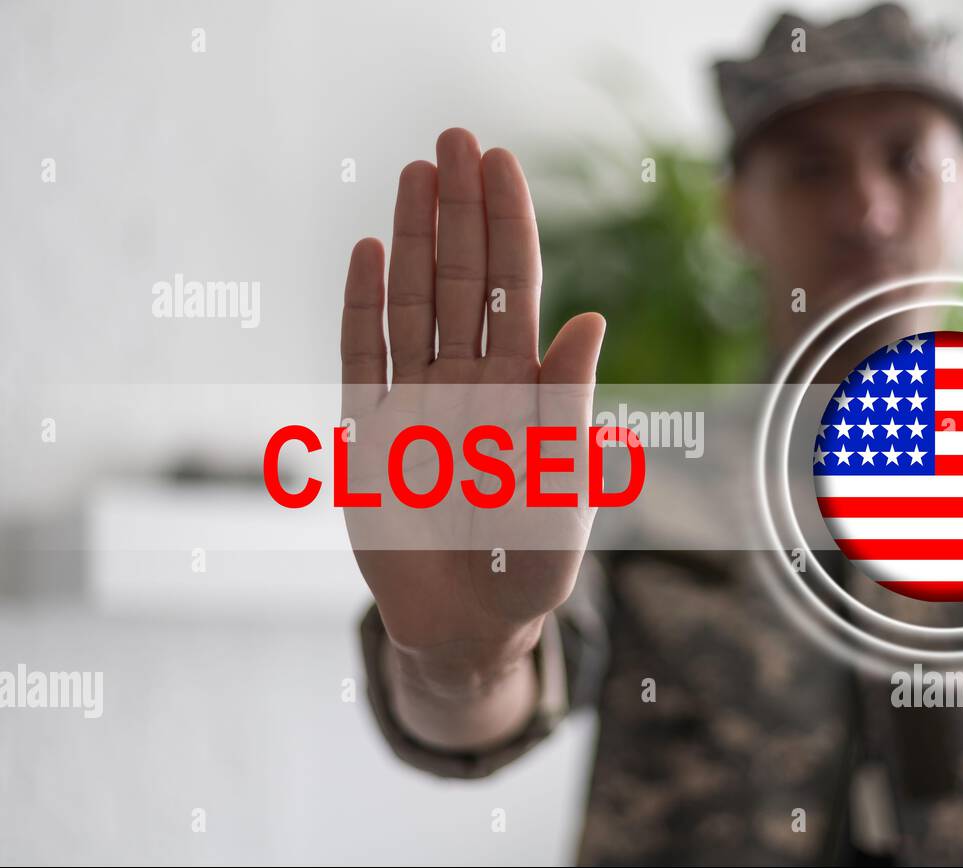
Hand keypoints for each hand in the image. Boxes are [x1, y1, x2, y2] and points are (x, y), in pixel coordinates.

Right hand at [339, 128, 604, 690]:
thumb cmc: (533, 560)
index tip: (499, 163)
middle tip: (452, 139)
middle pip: (462, 281)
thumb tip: (592, 319)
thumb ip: (569, 403)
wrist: (471, 625)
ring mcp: (417, 402)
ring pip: (412, 304)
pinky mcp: (370, 435)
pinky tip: (368, 253)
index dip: (508, 225)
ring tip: (412, 176)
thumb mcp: (565, 483)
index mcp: (522, 388)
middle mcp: (470, 382)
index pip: (516, 289)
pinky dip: (362, 308)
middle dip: (458, 212)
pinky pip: (362, 359)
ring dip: (411, 241)